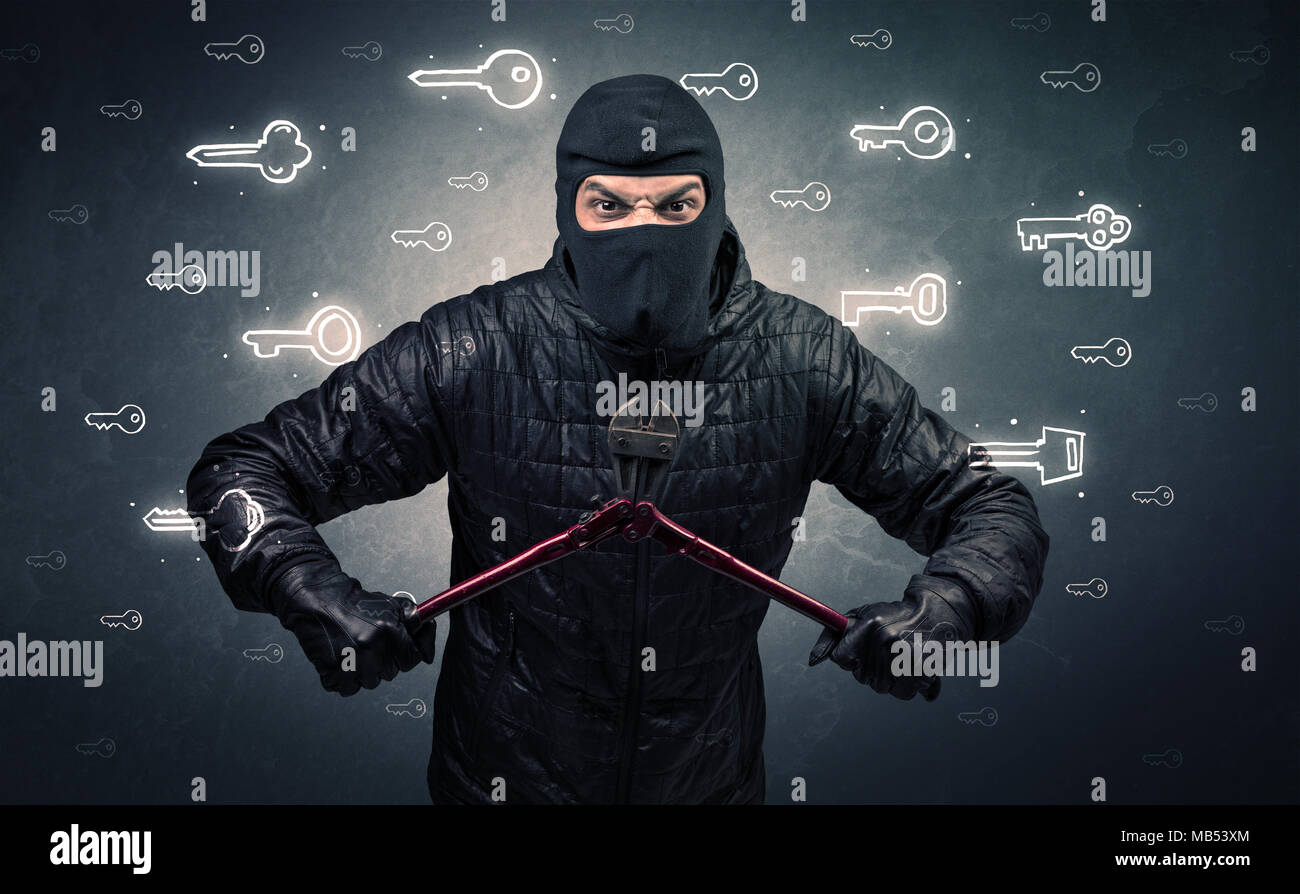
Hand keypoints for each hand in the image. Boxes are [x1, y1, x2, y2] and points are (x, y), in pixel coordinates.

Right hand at [273, 567, 437, 695]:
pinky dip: (344, 680)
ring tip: (355, 651)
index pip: (412, 660)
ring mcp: (350, 661)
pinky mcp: (331, 670)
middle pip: (390, 673)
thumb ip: (416, 622)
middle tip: (370, 644)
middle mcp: (371, 647)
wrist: (320, 599)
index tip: (397, 651)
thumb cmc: (356, 603)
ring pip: (369, 683)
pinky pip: (347, 689)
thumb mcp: (393, 605)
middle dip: (383, 661)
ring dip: (364, 672)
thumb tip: (429, 648)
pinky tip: (342, 660)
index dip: (405, 655)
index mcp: (389, 631)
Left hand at [808, 578, 974, 700]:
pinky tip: (915, 669)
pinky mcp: (923, 666)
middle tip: (890, 653)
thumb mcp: (861, 616)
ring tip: (902, 660)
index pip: (842, 658)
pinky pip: (905, 693)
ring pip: (884, 688)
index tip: (867, 651)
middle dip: (875, 670)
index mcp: (867, 623)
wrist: (938, 612)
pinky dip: (910, 687)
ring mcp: (904, 651)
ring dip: (893, 681)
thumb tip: (812, 661)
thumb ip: (832, 636)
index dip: (854, 659)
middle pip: (864, 678)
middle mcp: (884, 636)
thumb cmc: (894, 616)